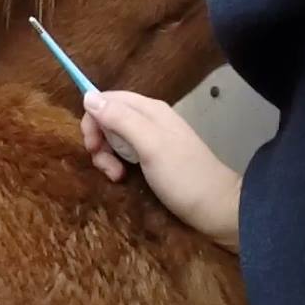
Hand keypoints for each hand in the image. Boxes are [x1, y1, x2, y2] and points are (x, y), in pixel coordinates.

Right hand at [82, 91, 241, 251]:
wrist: (216, 207)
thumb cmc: (184, 176)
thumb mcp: (150, 145)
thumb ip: (120, 120)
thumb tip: (88, 96)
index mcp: (149, 110)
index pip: (107, 99)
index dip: (92, 119)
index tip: (92, 145)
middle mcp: (148, 119)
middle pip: (107, 119)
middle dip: (98, 140)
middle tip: (104, 164)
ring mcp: (151, 139)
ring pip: (113, 137)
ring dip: (106, 156)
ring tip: (116, 176)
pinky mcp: (151, 157)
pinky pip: (123, 152)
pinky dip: (116, 164)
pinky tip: (122, 177)